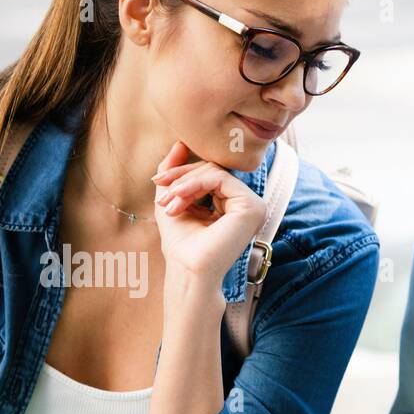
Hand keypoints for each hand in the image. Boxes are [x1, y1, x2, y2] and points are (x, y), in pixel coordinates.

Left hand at [151, 141, 266, 283]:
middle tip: (163, 198)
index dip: (183, 172)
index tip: (158, 182)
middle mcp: (249, 205)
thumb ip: (176, 172)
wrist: (187, 271)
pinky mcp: (252, 207)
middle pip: (214, 169)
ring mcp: (254, 206)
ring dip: (184, 182)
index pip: (212, 173)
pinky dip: (194, 184)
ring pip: (215, 171)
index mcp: (236, 205)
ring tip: (169, 203)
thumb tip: (180, 142)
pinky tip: (180, 201)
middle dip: (182, 177)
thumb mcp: (173, 199)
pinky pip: (220, 178)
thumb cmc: (181, 244)